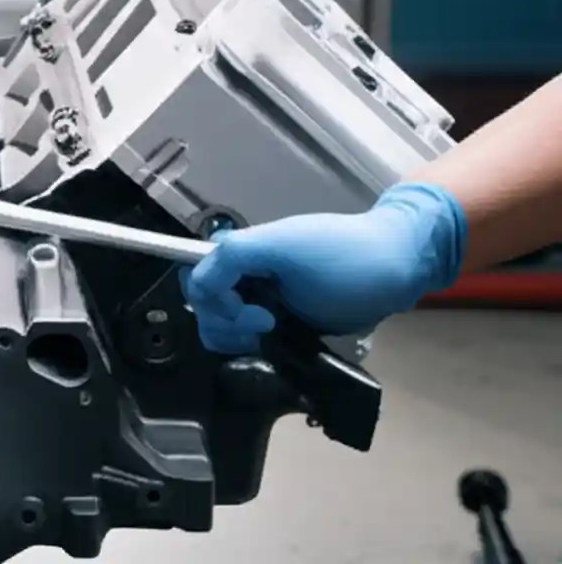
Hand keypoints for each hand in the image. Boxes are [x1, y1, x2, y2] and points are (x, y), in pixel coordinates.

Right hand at [180, 183, 466, 353]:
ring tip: (271, 337)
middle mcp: (249, 275)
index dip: (211, 298)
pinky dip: (252, 349)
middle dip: (225, 323)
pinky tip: (274, 347)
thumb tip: (199, 284)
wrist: (399, 269)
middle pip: (205, 306)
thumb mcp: (285, 246)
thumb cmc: (345, 255)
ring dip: (236, 339)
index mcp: (245, 251)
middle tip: (265, 326)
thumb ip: (234, 257)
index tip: (245, 310)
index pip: (196, 276)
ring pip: (224, 328)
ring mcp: (266, 301)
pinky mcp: (285, 325)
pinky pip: (250, 342)